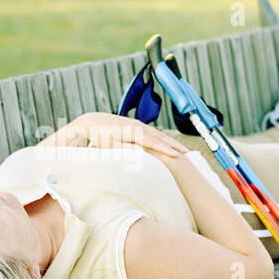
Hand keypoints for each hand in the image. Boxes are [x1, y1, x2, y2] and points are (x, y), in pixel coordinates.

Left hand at [67, 112, 185, 158]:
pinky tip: (166, 143)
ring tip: (181, 149)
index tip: (176, 156)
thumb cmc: (99, 137)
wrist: (91, 122)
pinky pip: (152, 132)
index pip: (152, 141)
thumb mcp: (110, 146)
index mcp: (132, 132)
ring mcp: (137, 124)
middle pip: (159, 136)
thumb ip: (125, 149)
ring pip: (157, 133)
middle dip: (173, 144)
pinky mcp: (135, 125)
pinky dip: (161, 138)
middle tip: (186, 152)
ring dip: (169, 141)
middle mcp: (137, 126)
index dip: (165, 149)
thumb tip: (139, 153)